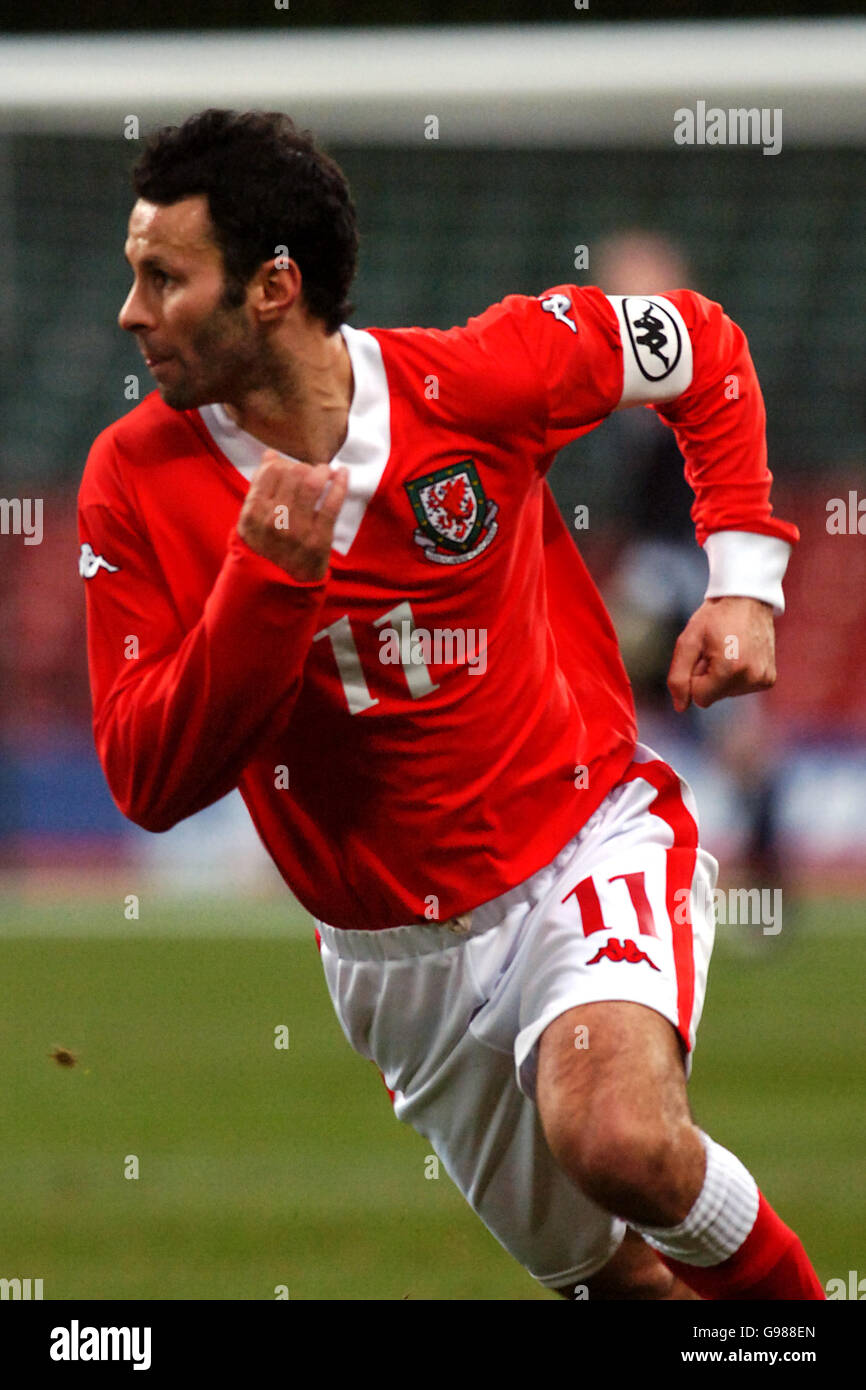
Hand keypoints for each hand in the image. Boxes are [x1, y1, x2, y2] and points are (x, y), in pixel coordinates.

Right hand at [237, 451, 348, 582]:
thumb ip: (259, 486)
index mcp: (253, 512)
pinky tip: (343, 474)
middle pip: (293, 473)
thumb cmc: (266, 545)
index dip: (284, 464)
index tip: (291, 469)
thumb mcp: (252, 518)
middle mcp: (273, 519)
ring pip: (312, 483)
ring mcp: (297, 530)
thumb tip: (271, 454)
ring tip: (325, 471)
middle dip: (304, 467)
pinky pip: (332, 504)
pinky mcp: (319, 538)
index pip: (272, 471)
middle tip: (310, 472)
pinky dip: (340, 484)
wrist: (279, 585)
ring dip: (322, 471)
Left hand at [666, 596, 776, 712]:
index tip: (703, 654)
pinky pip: (741, 688)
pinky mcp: (769, 679)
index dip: (695, 676)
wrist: (747, 598)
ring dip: (721, 675)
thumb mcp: (688, 641)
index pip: (700, 698)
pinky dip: (735, 675)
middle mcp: (750, 678)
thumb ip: (679, 676)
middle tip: (715, 649)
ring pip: (727, 693)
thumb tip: (681, 707)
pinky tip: (739, 653)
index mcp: (729, 670)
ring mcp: (763, 680)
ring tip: (728, 648)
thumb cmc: (714, 617)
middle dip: (708, 676)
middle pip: (714, 696)